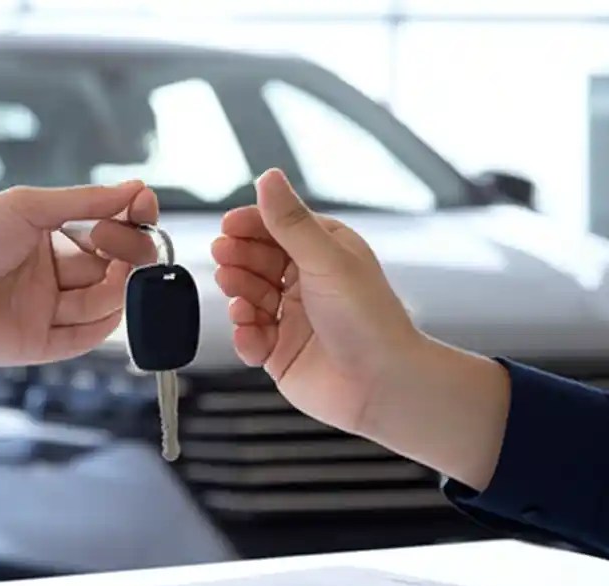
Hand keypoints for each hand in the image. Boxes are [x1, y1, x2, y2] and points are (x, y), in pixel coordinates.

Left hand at [0, 181, 156, 378]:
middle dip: (127, 252)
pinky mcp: (36, 345)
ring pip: (103, 303)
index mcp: (45, 238)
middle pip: (111, 268)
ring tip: (108, 271)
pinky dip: (103, 323)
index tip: (143, 206)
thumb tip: (135, 187)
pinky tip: (108, 304)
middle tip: (115, 239)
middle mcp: (48, 275)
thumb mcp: (27, 207)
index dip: (128, 221)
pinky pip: (83, 338)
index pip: (104, 232)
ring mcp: (43, 311)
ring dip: (116, 285)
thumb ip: (84, 202)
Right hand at [212, 169, 509, 489]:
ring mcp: (293, 318)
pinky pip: (250, 337)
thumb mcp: (326, 259)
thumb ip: (290, 221)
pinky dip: (245, 335)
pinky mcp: (281, 352)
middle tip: (225, 258)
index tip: (228, 226)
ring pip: (249, 298)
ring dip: (239, 296)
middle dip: (239, 260)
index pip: (277, 227)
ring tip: (239, 299)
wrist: (383, 386)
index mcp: (324, 252)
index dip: (250, 226)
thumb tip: (268, 177)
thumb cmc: (369, 321)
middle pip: (257, 262)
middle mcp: (308, 282)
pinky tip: (249, 333)